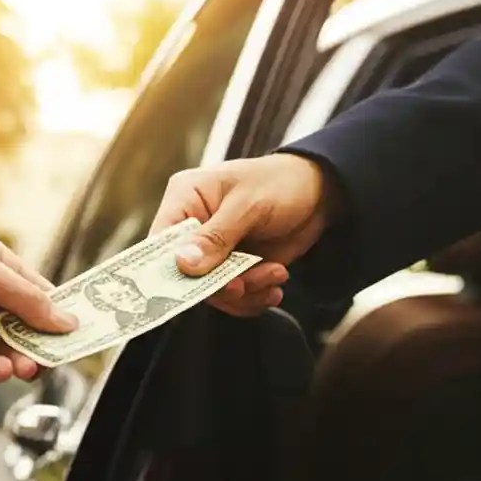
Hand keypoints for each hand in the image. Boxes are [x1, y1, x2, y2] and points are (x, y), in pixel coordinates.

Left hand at [0, 218, 76, 383]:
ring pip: (4, 352)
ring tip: (23, 368)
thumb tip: (66, 320)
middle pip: (26, 328)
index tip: (82, 335)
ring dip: (17, 361)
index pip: (41, 295)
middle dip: (40, 344)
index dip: (62, 314)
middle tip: (51, 359)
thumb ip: (24, 298)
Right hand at [150, 153, 344, 315]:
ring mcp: (215, 251)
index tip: (188, 289)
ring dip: (246, 291)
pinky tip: (276, 281)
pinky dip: (256, 296)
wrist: (320, 193)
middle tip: (244, 286)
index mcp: (186, 198)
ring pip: (214, 291)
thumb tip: (183, 264)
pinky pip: (235, 296)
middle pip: (186, 274)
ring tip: (276, 274)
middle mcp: (195, 227)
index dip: (167, 269)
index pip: (160, 240)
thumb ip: (217, 236)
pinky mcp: (236, 268)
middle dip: (220, 285)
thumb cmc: (280, 183)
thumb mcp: (249, 205)